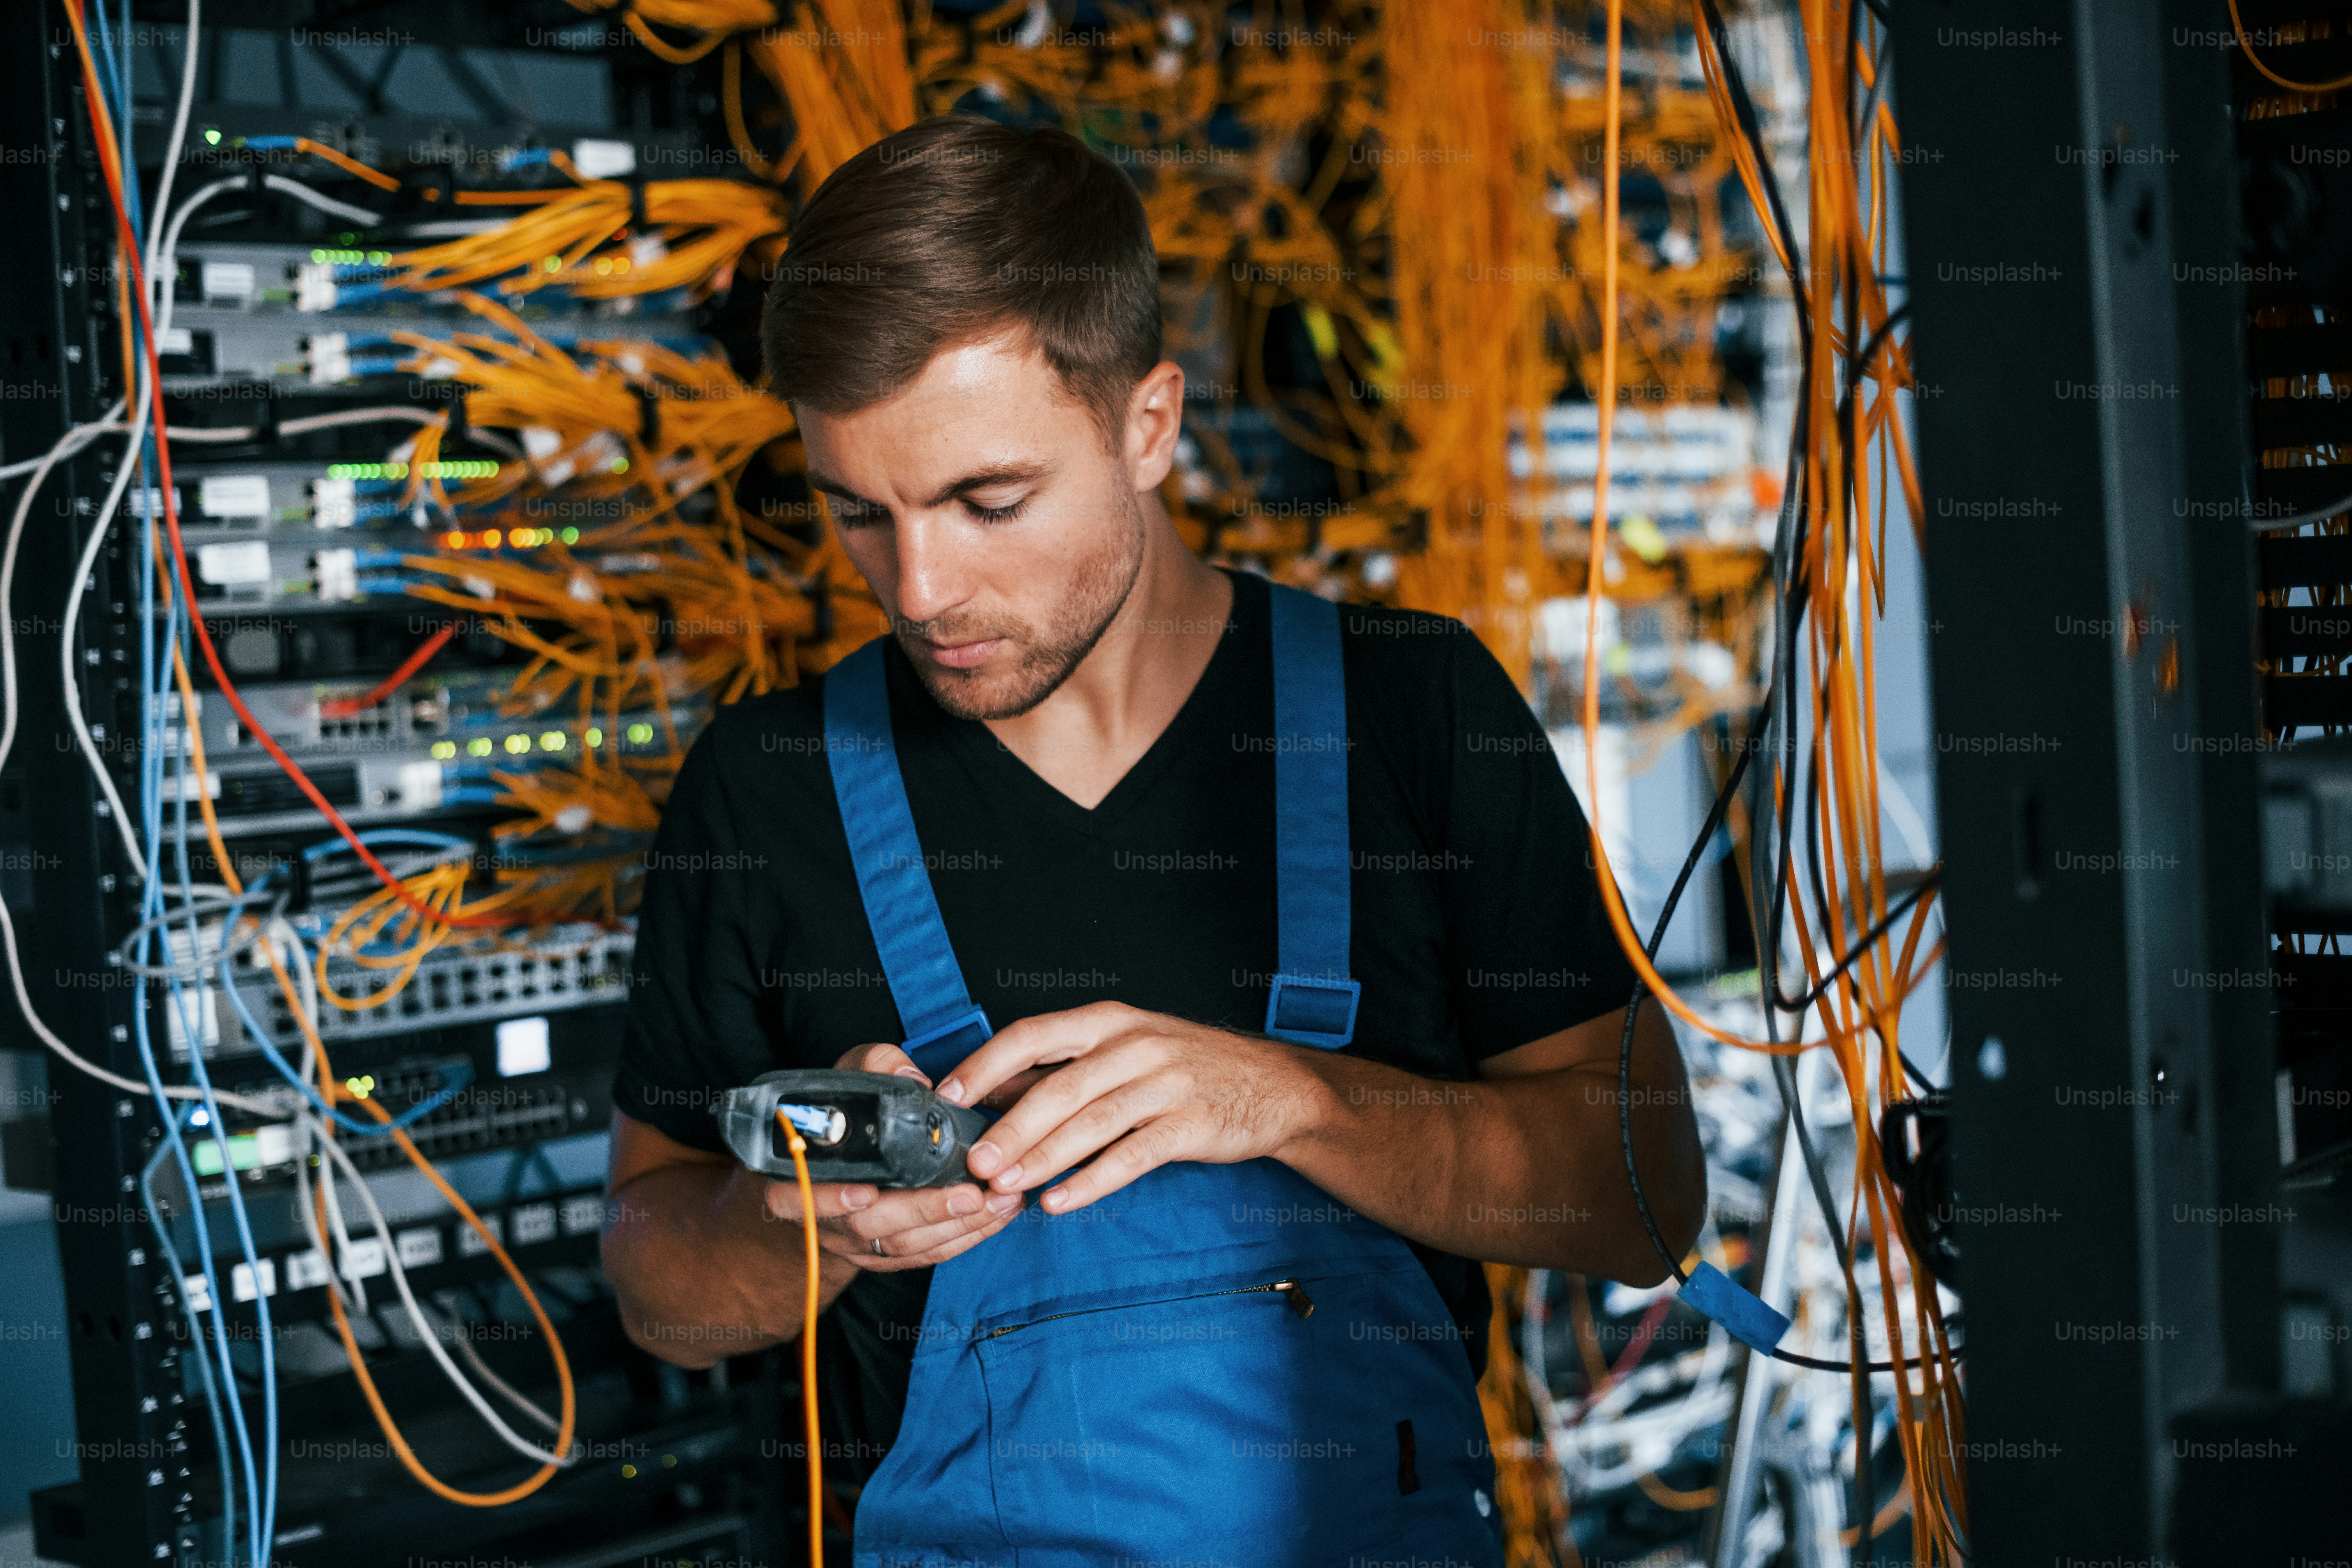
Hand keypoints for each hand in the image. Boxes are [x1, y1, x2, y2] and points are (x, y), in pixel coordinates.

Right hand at [761, 1043, 1022, 1272]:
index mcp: (798, 1177)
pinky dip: (966, 1236)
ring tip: (1000, 1201)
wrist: (828, 1168)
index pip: (800, 1196)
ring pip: (906, 1245)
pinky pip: (927, 1254)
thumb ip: (873, 1068)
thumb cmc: (839, 1118)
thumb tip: (912, 1079)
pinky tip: (998, 1214)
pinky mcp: (887, 1256)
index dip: (830, 1199)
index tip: (865, 1193)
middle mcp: (824, 1219)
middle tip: (970, 1195)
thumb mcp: (847, 1078)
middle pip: (869, 1226)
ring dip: (957, 1225)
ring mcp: (856, 1243)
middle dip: (923, 1211)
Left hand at [933, 1002, 1320, 1216]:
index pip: (1033, 1035)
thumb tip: (990, 1093)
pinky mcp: (1190, 1124)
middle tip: (972, 1162)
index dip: (986, 1065)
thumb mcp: (1123, 1049)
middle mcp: (1134, 1044)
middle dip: (1009, 1127)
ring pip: (1091, 1123)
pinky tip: (1060, 1202)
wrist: (1272, 1085)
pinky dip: (1091, 1181)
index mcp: (1108, 1021)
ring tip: (1005, 1188)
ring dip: (1042, 1158)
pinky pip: (1132, 1155)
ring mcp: (1166, 1083)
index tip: (949, 1097)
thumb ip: (1061, 1069)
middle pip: (1058, 1086)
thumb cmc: (1184, 1068)